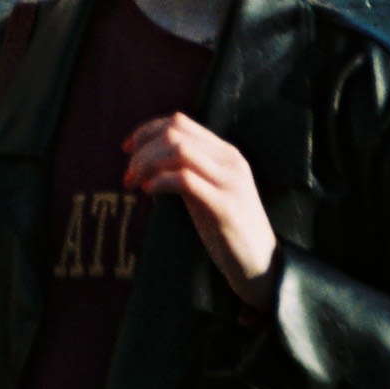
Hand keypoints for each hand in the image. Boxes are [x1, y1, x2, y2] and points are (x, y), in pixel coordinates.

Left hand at [123, 114, 278, 305]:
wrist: (262, 266)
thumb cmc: (228, 230)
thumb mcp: (206, 191)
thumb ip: (187, 170)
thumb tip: (149, 157)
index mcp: (226, 153)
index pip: (180, 122)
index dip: (147, 130)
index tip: (127, 149)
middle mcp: (230, 161)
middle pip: (175, 133)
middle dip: (143, 149)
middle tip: (127, 175)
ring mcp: (230, 182)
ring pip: (179, 150)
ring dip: (147, 163)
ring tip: (133, 184)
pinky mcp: (225, 207)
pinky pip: (186, 180)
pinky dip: (161, 181)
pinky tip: (149, 191)